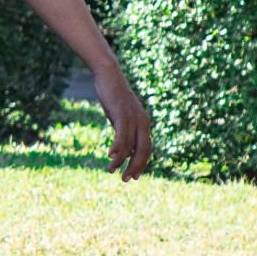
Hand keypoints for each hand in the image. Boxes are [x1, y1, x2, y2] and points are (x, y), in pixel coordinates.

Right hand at [93, 58, 152, 179]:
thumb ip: (125, 131)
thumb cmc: (113, 96)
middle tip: (126, 179)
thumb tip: (123, 150)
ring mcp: (133, 118)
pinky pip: (122, 135)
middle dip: (135, 167)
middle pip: (144, 151)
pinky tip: (110, 155)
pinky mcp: (122, 114)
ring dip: (121, 161)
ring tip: (111, 170)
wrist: (109, 76)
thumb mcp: (121, 117)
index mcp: (144, 124)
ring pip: (131, 146)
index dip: (141, 164)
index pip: (146, 150)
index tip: (133, 176)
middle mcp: (142, 122)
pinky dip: (117, 147)